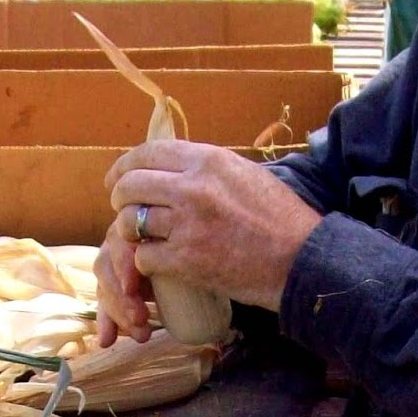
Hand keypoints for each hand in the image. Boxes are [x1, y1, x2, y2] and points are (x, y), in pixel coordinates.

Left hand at [93, 140, 322, 346]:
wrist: (301, 259)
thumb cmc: (280, 218)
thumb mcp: (245, 174)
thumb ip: (208, 168)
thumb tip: (175, 166)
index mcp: (208, 160)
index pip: (147, 153)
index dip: (124, 166)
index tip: (116, 179)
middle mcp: (192, 186)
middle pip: (130, 185)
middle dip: (120, 199)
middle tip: (123, 210)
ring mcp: (186, 224)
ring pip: (131, 221)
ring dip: (130, 232)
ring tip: (140, 238)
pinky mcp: (185, 259)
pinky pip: (143, 256)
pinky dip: (145, 262)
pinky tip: (157, 263)